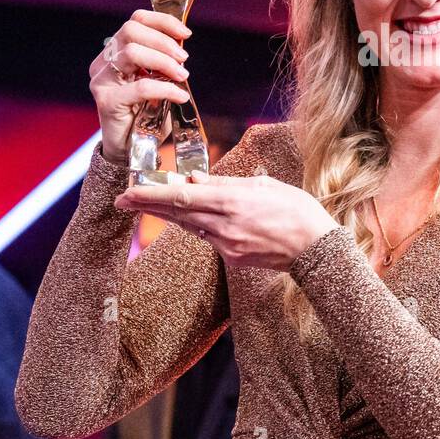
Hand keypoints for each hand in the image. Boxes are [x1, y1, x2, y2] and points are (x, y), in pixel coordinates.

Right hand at [88, 9, 191, 163]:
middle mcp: (103, 62)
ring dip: (164, 62)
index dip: (162, 22)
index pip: (135, 21)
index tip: (185, 33)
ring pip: (132, 53)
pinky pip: (140, 87)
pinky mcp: (107, 101)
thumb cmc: (145, 114)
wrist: (130, 148)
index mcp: (115, 52)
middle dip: (163, 41)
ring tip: (182, 76)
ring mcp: (102, 80)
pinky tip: (180, 96)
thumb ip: (163, 61)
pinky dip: (165, 89)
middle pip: (131, 31)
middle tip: (184, 58)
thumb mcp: (157, 80)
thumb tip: (182, 44)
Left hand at [113, 169, 338, 271]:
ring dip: (168, 215)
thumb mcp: (264, 185)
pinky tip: (192, 218)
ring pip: (190, 226)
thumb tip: (195, 180)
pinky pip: (208, 238)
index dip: (151, 195)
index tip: (129, 191)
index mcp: (232, 202)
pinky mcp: (232, 258)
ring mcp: (227, 245)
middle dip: (147, 205)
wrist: (316, 249)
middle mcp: (224, 225)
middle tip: (122, 199)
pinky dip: (199, 226)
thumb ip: (227, 183)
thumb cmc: (296, 210)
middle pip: (177, 214)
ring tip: (147, 204)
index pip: (181, 198)